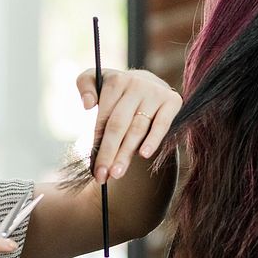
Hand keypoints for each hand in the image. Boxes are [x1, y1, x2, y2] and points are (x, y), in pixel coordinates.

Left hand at [77, 68, 181, 182]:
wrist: (148, 84)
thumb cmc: (117, 91)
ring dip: (126, 153)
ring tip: (117, 173)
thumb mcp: (97, 81)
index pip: (103, 117)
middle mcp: (135, 84)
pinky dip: (153, 140)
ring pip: (137, 129)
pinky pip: (161, 125)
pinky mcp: (172, 101)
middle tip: (102, 176)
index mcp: (115, 81)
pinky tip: (144, 155)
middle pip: (118, 125)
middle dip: (108, 153)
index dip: (96, 143)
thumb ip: (85, 85)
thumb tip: (87, 105)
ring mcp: (155, 93)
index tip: (93, 167)